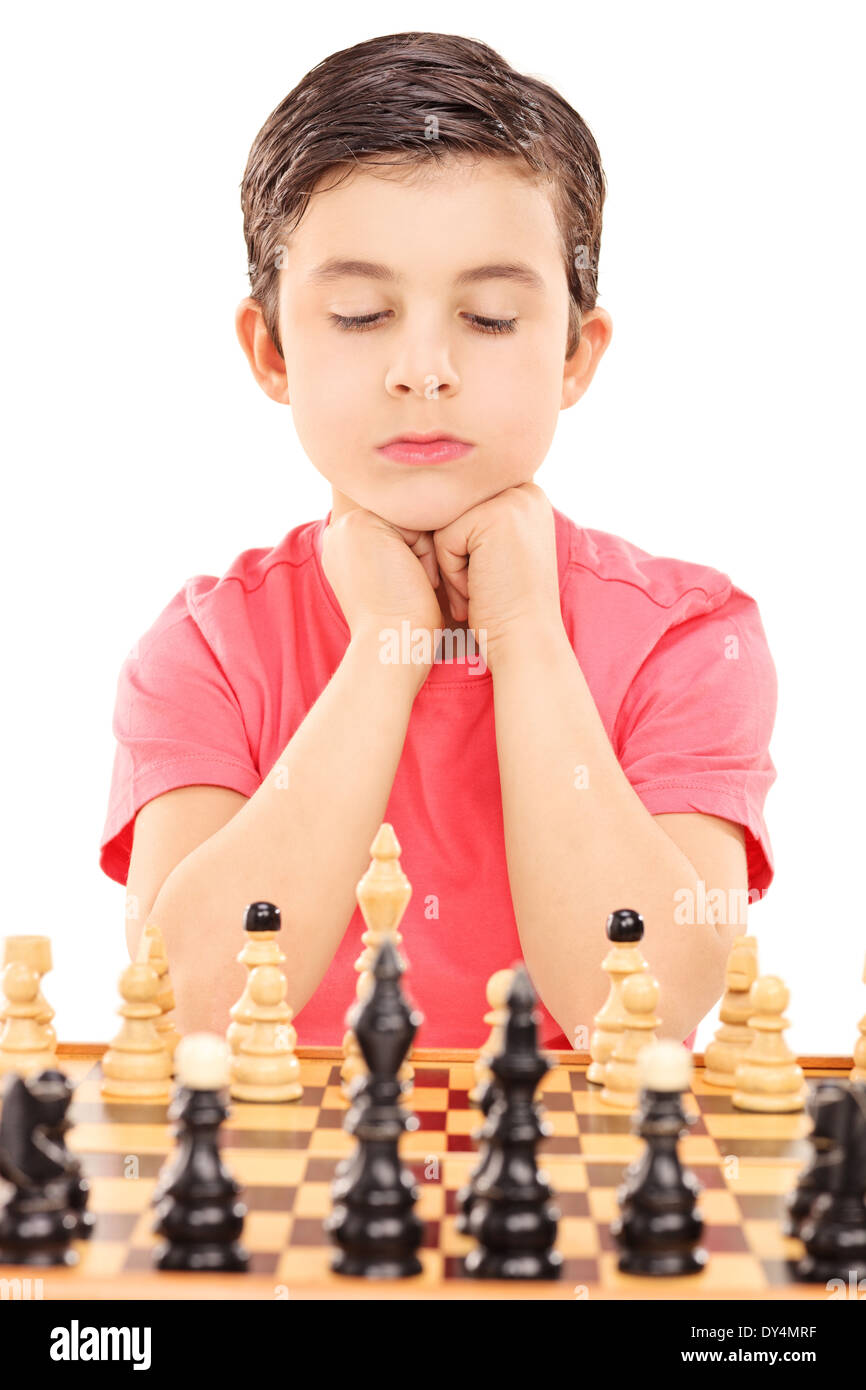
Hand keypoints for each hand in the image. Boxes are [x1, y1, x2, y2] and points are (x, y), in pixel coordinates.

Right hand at [321, 497, 443, 666]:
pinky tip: (419, 582)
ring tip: (419, 588)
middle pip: (406, 525)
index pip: (398, 535)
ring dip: (427, 558)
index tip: (412, 594)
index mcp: (343, 546)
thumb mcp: (392, 583)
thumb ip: (394, 554)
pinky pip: (419, 527)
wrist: (389, 649)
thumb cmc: (400, 627)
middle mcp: (340, 530)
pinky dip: (429, 557)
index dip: (416, 561)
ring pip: (415, 525)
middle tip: (418, 591)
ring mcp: (350, 524)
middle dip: (422, 556)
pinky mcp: (369, 523)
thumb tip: (417, 543)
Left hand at [432, 484, 562, 667]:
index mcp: (527, 496)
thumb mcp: (499, 553)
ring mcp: (512, 501)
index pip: (466, 509)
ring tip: (483, 588)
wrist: (527, 640)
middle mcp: (524, 491)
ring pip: (447, 526)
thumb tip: (438, 502)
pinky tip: (479, 590)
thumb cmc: (507, 606)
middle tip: (485, 586)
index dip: (465, 550)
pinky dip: (453, 573)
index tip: (491, 578)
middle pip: (454, 514)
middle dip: (459, 556)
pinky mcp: (493, 518)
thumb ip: (480, 522)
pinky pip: (444, 540)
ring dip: (454, 566)